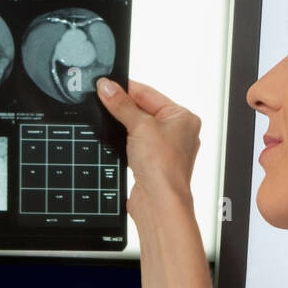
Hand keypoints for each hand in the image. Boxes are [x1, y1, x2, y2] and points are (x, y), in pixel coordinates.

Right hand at [95, 77, 201, 216]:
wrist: (159, 202)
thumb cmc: (164, 168)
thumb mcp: (140, 126)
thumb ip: (121, 105)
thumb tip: (107, 88)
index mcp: (184, 118)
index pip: (150, 93)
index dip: (127, 88)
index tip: (108, 84)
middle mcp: (177, 132)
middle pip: (143, 110)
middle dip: (124, 107)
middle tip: (103, 99)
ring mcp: (164, 149)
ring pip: (138, 128)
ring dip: (123, 125)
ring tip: (109, 120)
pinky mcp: (151, 163)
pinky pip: (134, 144)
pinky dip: (124, 141)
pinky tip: (116, 141)